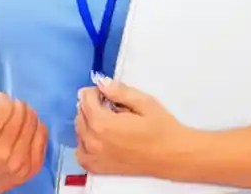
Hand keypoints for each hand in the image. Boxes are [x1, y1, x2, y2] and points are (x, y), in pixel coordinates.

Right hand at [0, 92, 47, 193]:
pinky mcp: (32, 167)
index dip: (1, 98)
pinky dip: (35, 126)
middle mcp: (2, 154)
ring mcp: (20, 163)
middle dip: (14, 104)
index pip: (3, 108)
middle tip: (7, 108)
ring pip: (33, 120)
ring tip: (15, 117)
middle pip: (21, 112)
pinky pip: (43, 134)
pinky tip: (25, 128)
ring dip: (25, 113)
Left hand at [75, 76, 192, 177]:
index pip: (85, 99)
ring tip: (107, 120)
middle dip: (91, 104)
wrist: (172, 156)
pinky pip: (80, 152)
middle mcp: (93, 141)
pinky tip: (98, 138)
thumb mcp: (144, 102)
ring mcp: (94, 156)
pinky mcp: (98, 167)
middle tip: (110, 104)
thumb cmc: (161, 128)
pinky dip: (84, 142)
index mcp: (103, 123)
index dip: (96, 91)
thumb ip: (119, 91)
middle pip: (80, 114)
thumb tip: (101, 82)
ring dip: (88, 121)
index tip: (109, 92)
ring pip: (79, 131)